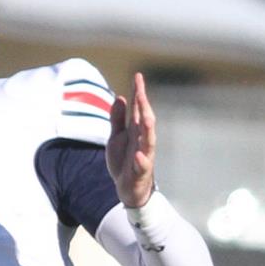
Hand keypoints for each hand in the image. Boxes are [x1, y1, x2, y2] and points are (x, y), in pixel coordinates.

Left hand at [106, 71, 155, 208]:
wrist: (127, 189)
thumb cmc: (124, 161)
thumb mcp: (116, 137)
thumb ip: (117, 119)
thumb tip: (119, 97)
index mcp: (136, 131)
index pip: (139, 109)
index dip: (138, 93)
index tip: (138, 76)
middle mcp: (142, 141)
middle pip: (145, 120)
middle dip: (144, 107)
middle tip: (140, 91)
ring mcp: (144, 156)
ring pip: (148, 141)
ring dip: (148, 130)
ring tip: (147, 117)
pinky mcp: (140, 172)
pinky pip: (142, 166)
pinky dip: (142, 161)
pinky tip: (139, 155)